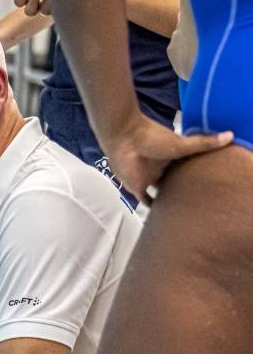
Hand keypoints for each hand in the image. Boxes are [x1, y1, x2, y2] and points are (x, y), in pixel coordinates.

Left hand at [101, 114, 232, 205]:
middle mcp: (162, 169)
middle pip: (174, 183)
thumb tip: (229, 136)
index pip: (187, 171)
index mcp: (173, 158)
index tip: (207, 186)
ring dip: (168, 201)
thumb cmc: (151, 138)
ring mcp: (149, 178)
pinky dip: (151, 207)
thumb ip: (203, 144)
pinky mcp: (136, 186)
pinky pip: (145, 200)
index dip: (195, 178)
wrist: (124, 137)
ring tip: (182, 213)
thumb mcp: (181, 145)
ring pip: (161, 193)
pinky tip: (160, 217)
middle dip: (183, 191)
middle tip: (198, 203)